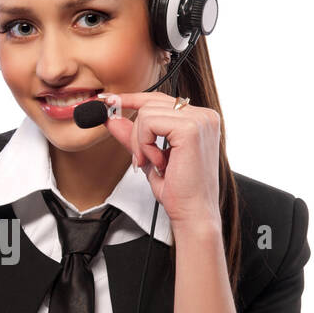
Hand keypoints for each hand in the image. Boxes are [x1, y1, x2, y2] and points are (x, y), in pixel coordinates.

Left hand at [99, 91, 223, 227]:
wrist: (193, 213)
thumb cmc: (179, 191)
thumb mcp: (151, 157)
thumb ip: (134, 135)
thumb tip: (112, 117)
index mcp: (200, 119)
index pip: (160, 99)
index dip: (132, 99)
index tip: (109, 101)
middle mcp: (204, 115)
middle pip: (150, 104)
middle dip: (136, 134)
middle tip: (141, 160)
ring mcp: (200, 120)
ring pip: (147, 113)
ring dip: (140, 142)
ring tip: (153, 163)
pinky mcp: (191, 129)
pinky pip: (149, 122)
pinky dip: (144, 144)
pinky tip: (158, 162)